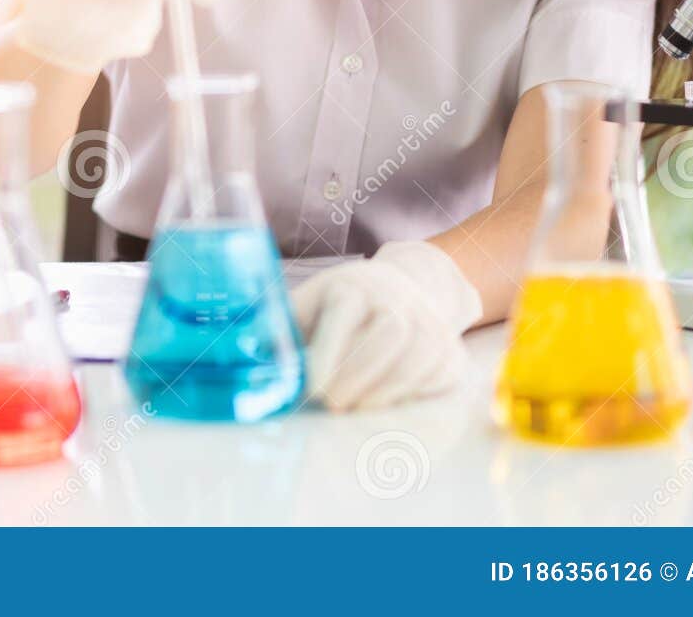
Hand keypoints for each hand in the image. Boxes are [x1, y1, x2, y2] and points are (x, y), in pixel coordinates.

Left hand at [292, 240, 482, 411]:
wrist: (404, 287)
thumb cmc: (340, 307)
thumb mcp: (308, 306)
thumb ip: (278, 330)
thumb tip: (243, 355)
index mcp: (353, 284)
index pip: (346, 309)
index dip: (330, 351)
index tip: (312, 387)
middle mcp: (396, 296)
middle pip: (391, 331)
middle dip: (360, 373)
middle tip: (333, 404)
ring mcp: (428, 321)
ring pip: (420, 353)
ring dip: (386, 389)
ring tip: (357, 409)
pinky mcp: (449, 349)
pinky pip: (439, 373)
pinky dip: (413, 394)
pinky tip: (386, 406)